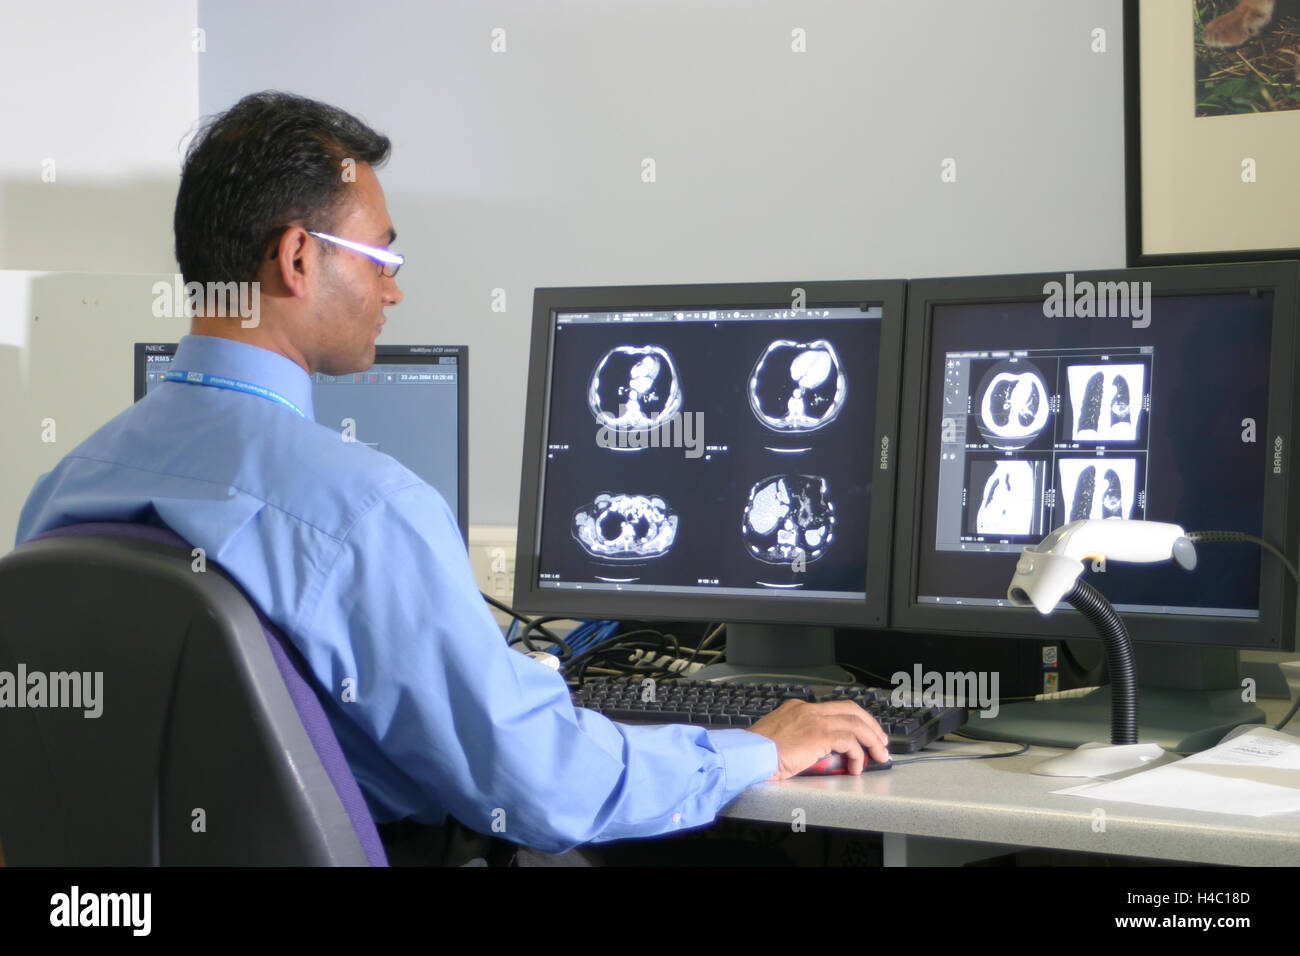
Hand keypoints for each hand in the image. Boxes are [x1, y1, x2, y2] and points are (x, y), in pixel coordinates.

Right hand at [748, 699, 890, 780]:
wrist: (747, 755)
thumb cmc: (756, 754)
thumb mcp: (779, 741)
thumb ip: (799, 740)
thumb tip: (819, 754)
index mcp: (797, 708)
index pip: (833, 708)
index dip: (853, 719)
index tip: (862, 732)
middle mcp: (807, 709)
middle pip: (851, 709)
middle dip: (870, 725)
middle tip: (880, 741)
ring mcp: (814, 719)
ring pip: (856, 723)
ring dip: (872, 740)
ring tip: (879, 755)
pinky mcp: (818, 734)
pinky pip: (850, 741)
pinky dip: (858, 754)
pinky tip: (856, 766)